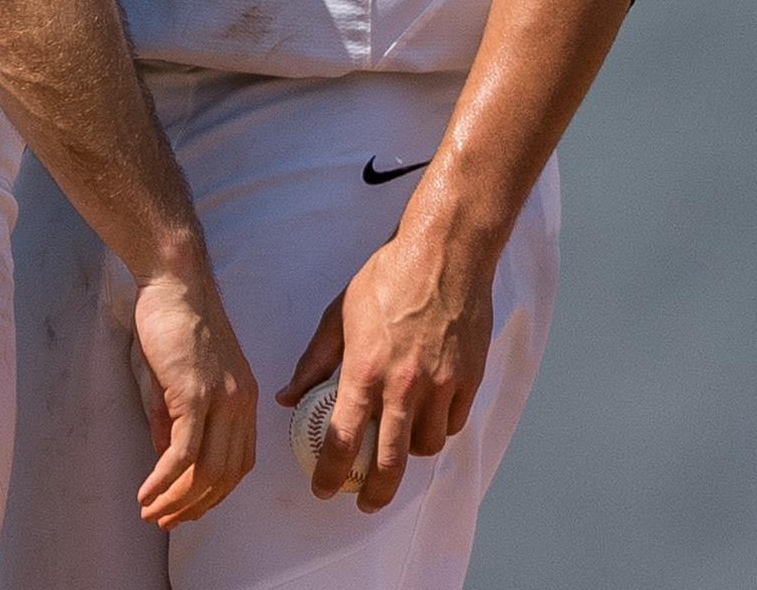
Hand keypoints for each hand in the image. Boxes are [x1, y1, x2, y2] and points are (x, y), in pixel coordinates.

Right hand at [128, 264, 258, 527]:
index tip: (186, 510)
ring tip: (151, 513)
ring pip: (207, 472)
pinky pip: (183, 454)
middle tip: (165, 521)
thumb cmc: (174, 322)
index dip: (214, 494)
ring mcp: (221, 400)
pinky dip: (164, 481)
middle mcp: (241, 403)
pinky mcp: (196, 394)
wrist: (174, 280)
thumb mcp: (178, 380)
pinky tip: (147, 493)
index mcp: (244, 399)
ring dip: (177, 501)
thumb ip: (175, 421)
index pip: (238, 463)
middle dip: (194, 506)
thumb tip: (168, 460)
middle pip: (226, 476)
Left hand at [276, 225, 494, 510]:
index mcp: (364, 371)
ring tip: (399, 447)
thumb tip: (287, 398)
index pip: (341, 441)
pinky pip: (453, 423)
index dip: (330, 475)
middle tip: (366, 503)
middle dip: (375, 494)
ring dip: (409, 454)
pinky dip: (439, 428)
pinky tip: (428, 418)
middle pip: (389, 463)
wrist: (443, 252)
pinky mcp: (468, 379)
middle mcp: (403, 386)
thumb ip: (313, 362)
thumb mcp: (337, 315)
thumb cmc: (387, 276)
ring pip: (425, 446)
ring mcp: (440, 385)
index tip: (324, 490)